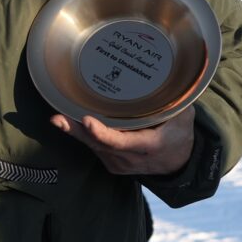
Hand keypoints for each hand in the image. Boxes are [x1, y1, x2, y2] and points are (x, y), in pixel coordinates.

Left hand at [50, 107, 194, 175]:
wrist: (178, 164)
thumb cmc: (179, 135)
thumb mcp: (183, 118)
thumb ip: (174, 102)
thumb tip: (169, 77)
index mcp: (150, 146)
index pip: (123, 142)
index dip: (103, 134)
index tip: (88, 121)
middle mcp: (131, 158)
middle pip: (100, 144)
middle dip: (77, 131)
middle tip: (57, 119)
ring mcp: (120, 164)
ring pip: (94, 146)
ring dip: (76, 132)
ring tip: (58, 118)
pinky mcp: (112, 164)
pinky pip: (96, 148)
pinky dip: (85, 136)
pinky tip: (71, 123)